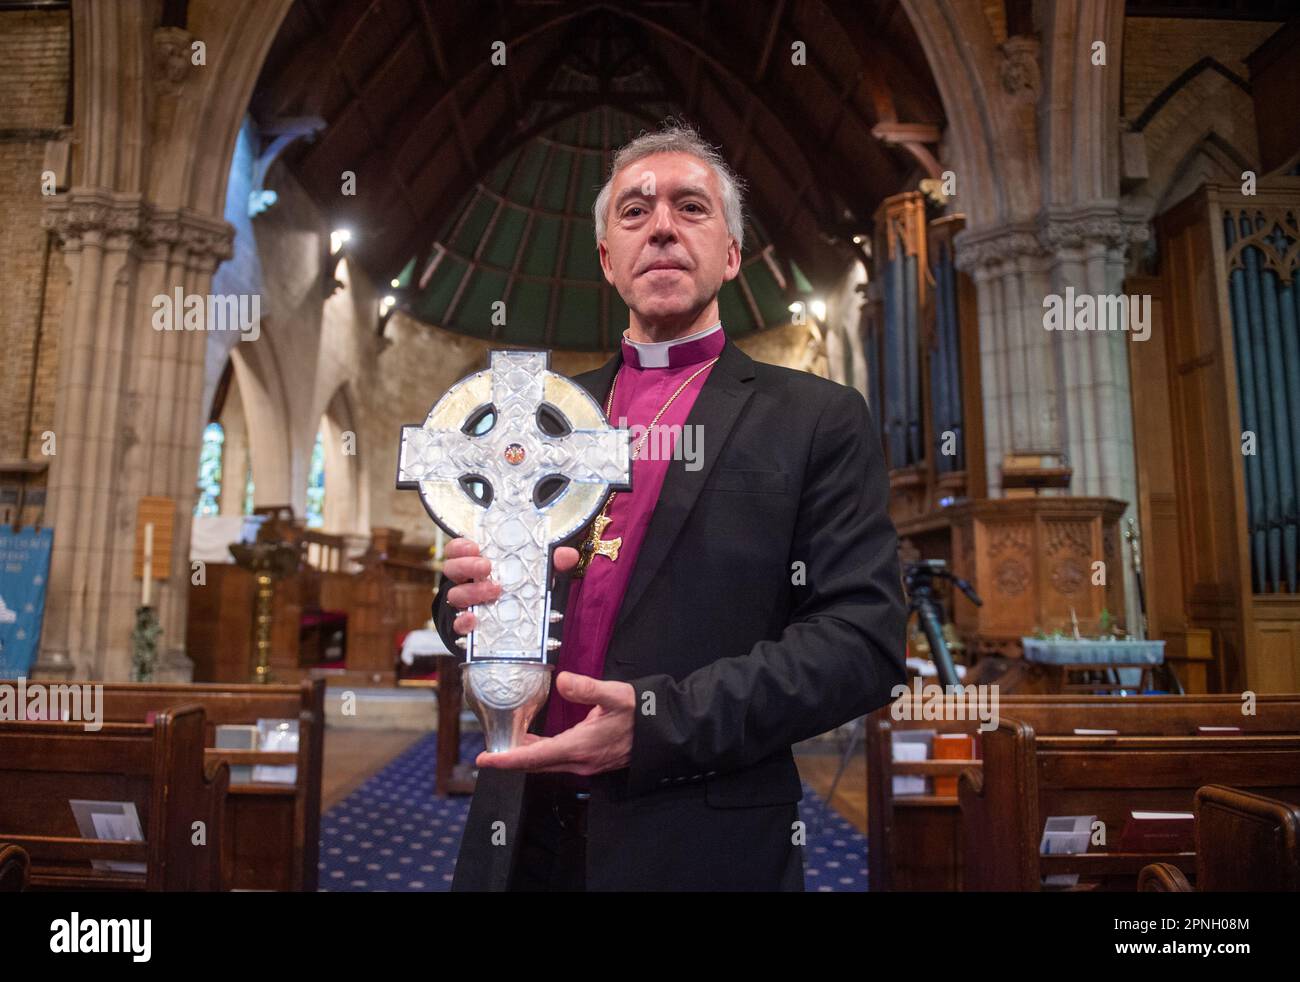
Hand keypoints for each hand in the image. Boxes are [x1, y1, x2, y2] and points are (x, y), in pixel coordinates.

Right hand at [443, 537, 578, 634]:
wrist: (520, 622)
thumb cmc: (522, 585)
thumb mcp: (538, 571)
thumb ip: (552, 561)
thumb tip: (567, 555)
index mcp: (477, 561)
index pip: (457, 549)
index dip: (460, 546)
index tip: (476, 546)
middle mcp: (467, 581)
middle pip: (452, 569)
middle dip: (466, 565)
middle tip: (487, 567)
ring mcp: (466, 603)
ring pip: (454, 595)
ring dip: (471, 592)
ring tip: (494, 591)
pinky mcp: (468, 625)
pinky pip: (457, 624)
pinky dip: (463, 622)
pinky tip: (473, 620)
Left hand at [475, 671, 634, 773]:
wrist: (664, 731)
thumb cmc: (642, 712)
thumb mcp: (616, 694)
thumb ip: (588, 688)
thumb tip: (562, 680)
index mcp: (580, 746)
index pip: (535, 757)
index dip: (507, 759)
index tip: (485, 761)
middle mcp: (580, 761)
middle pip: (536, 765)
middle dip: (510, 760)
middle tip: (487, 755)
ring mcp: (586, 764)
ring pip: (547, 764)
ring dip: (526, 757)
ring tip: (506, 745)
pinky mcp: (592, 761)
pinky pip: (558, 761)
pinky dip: (541, 754)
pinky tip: (535, 743)